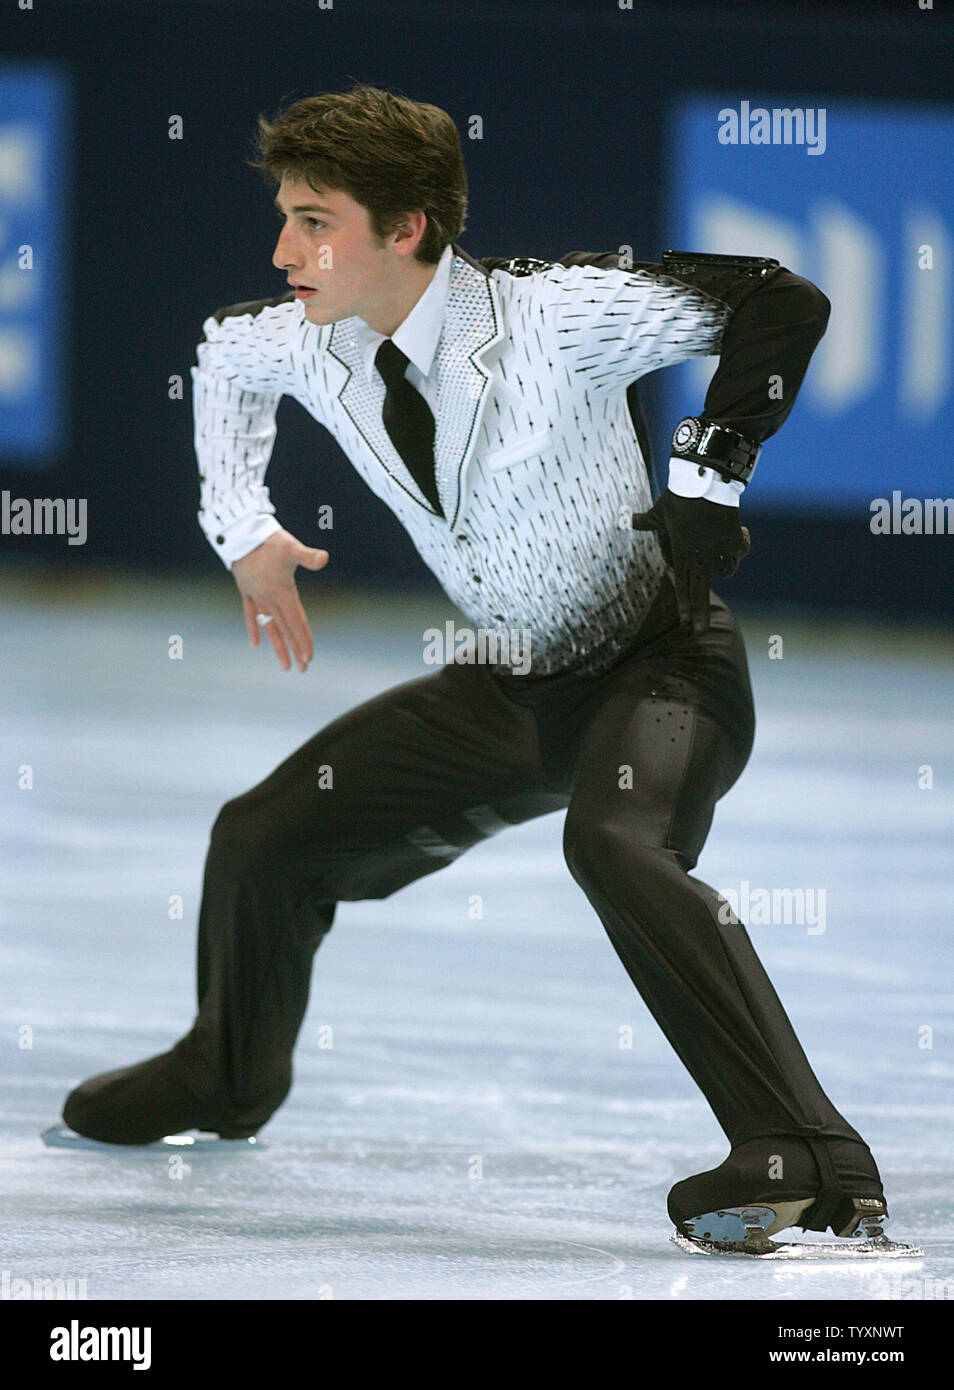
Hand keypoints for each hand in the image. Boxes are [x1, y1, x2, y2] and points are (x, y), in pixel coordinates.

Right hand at [232, 529, 328, 671]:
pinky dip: (254, 629)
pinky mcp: (246, 591)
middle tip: (302, 669)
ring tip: (284, 665)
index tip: (308, 658)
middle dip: (294, 650)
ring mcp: (257, 597)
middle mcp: (270, 599)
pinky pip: (250, 615)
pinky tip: (255, 644)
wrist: (241, 533)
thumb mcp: (291, 547)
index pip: (296, 622)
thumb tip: (324, 558)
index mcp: (283, 593)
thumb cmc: (269, 541)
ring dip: (277, 646)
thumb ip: (308, 556)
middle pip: (285, 630)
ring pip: (269, 627)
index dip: (303, 641)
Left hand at [630, 489, 750, 635]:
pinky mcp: (734, 536)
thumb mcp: (658, 511)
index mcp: (681, 552)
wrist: (702, 479)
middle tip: (701, 634)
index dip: (684, 606)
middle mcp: (700, 555)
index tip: (685, 625)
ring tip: (724, 554)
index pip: (682, 585)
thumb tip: (627, 520)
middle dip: (700, 615)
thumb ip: (645, 521)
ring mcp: (717, 548)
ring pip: (726, 571)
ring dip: (726, 567)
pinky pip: (741, 550)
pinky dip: (741, 544)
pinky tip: (740, 534)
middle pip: (700, 591)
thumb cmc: (678, 497)